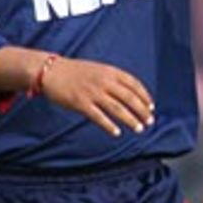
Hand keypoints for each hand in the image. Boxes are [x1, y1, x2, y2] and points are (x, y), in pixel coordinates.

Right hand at [39, 56, 155, 136]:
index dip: (145, 96)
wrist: (50, 70)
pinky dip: (109, 126)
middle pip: (129, 98)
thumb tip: (131, 93)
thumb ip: (114, 79)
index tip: (151, 107)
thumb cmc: (76, 71)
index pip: (134, 84)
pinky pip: (99, 117)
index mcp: (110, 71)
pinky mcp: (80, 103)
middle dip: (142, 111)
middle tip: (150, 121)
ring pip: (117, 109)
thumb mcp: (99, 69)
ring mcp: (92, 92)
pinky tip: (117, 133)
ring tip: (139, 129)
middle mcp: (104, 81)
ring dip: (131, 120)